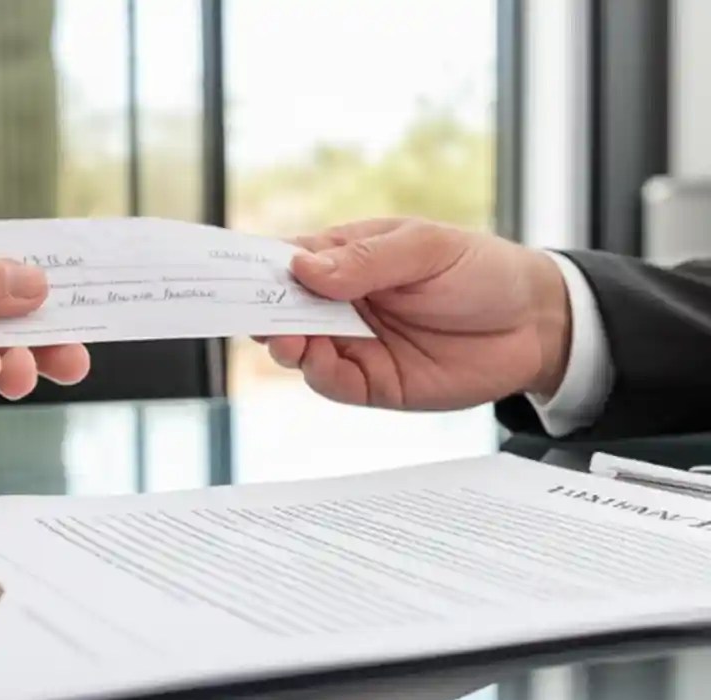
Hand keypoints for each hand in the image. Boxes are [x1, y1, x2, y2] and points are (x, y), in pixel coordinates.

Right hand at [263, 218, 570, 409]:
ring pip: (298, 348)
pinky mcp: (372, 382)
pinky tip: (318, 360)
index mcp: (344, 257)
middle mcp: (339, 302)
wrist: (537, 324)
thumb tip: (302, 269)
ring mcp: (353, 343)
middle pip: (281, 308)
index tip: (229, 275)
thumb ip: (365, 261)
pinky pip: (331, 382)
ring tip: (291, 340)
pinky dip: (317, 374)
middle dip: (262, 312)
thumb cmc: (481, 271)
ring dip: (286, 345)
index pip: (285, 261)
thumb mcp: (426, 249)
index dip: (255, 268)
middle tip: (256, 316)